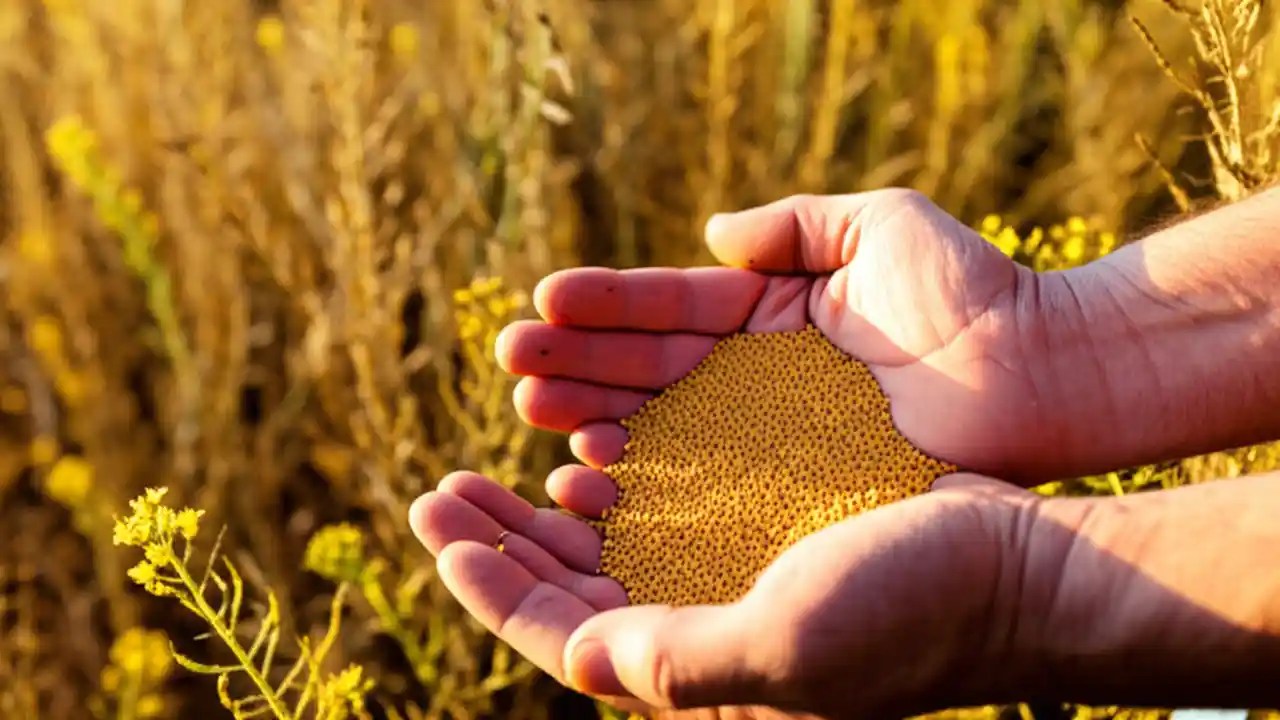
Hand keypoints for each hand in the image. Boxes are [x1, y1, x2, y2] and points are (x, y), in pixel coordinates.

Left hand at [408, 471, 1037, 718]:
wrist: (1017, 570)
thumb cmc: (915, 613)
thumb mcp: (789, 646)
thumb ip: (678, 663)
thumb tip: (572, 661)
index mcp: (698, 676)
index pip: (560, 638)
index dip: (489, 586)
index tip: (439, 525)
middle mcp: (705, 636)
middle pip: (570, 595)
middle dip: (499, 545)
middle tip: (443, 489)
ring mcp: (732, 588)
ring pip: (608, 556)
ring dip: (547, 517)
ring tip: (503, 467)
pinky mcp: (763, 543)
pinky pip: (664, 520)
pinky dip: (619, 489)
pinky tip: (594, 456)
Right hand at [495, 189, 1053, 480]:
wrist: (1049, 374)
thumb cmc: (974, 292)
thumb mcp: (881, 227)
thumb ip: (794, 226)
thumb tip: (711, 238)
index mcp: (772, 313)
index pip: (671, 305)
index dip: (606, 305)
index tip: (542, 302)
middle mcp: (759, 378)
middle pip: (650, 368)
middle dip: (577, 365)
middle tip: (510, 364)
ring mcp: (771, 438)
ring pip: (664, 427)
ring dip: (594, 418)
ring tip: (533, 414)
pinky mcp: (792, 490)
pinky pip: (706, 483)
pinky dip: (647, 478)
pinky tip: (594, 472)